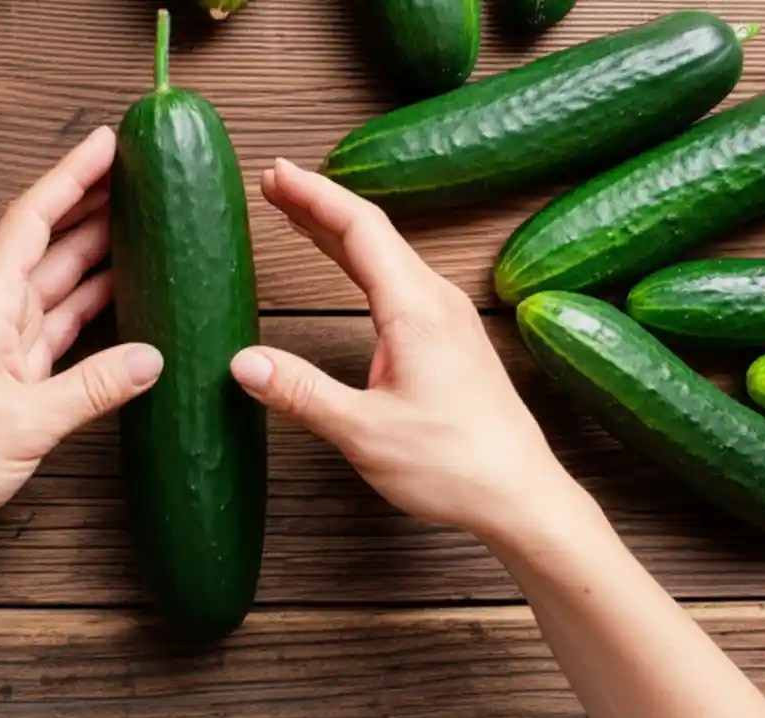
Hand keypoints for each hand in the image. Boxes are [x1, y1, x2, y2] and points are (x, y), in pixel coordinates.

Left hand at [0, 127, 163, 574]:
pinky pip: (54, 329)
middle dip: (91, 207)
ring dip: (95, 256)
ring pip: (54, 286)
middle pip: (47, 245)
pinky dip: (88, 312)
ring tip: (142, 227)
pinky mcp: (5, 376)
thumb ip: (92, 388)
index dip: (71, 177)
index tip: (107, 142)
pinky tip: (120, 300)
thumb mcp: (24, 422)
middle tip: (140, 178)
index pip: (32, 221)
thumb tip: (152, 358)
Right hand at [230, 159, 577, 537]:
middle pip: (371, 232)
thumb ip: (302, 392)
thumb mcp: (365, 432)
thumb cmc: (454, 465)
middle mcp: (435, 302)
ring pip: (385, 255)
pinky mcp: (449, 338)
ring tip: (296, 212)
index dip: (313, 196)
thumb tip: (242, 363)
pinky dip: (359, 259)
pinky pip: (396, 279)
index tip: (274, 174)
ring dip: (337, 229)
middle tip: (272, 183)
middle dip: (318, 203)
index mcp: (416, 310)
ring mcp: (446, 318)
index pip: (359, 229)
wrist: (522, 496)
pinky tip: (345, 265)